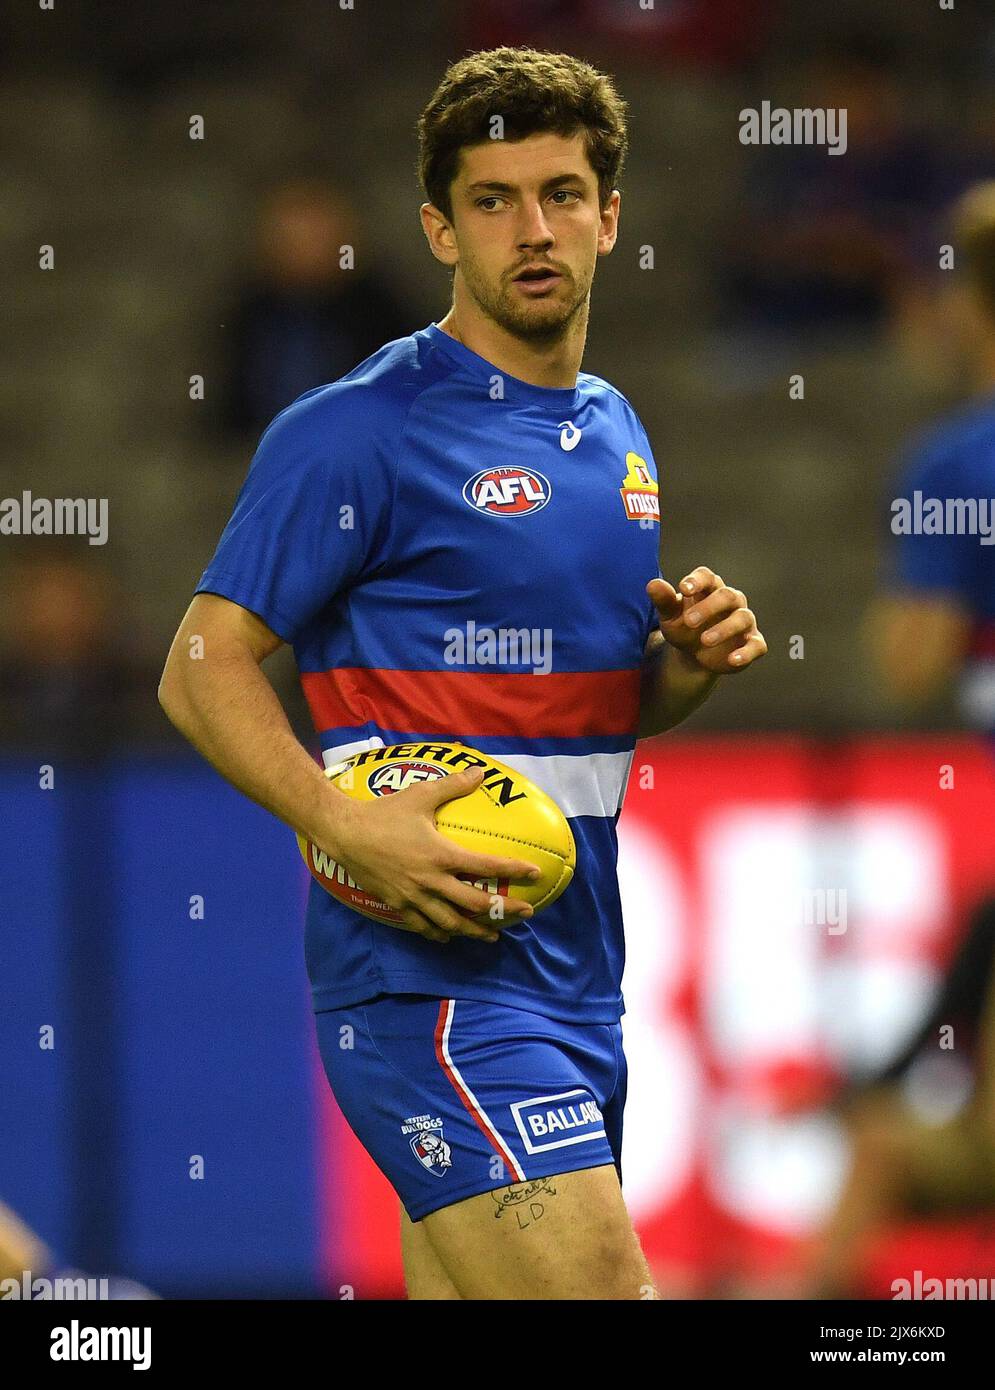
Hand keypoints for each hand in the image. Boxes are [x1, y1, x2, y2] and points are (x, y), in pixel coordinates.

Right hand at [314, 766, 542, 944]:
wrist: (344, 833)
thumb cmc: (384, 813)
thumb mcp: (420, 795)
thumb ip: (453, 786)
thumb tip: (480, 773)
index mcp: (441, 855)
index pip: (486, 866)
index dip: (513, 870)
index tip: (534, 874)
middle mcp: (431, 881)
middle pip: (475, 904)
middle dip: (504, 910)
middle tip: (526, 913)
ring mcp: (414, 897)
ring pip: (451, 923)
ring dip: (475, 931)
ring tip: (493, 935)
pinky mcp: (397, 904)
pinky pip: (423, 926)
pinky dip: (439, 933)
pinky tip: (449, 936)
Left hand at [646, 567, 766, 673]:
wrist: (694, 654)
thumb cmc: (684, 626)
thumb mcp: (670, 615)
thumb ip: (664, 600)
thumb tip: (652, 585)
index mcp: (709, 589)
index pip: (708, 577)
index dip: (698, 580)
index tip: (684, 588)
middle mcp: (731, 601)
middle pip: (727, 595)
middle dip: (709, 607)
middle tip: (689, 621)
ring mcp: (744, 622)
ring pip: (743, 618)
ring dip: (725, 629)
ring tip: (704, 641)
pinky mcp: (752, 643)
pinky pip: (756, 645)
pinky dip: (747, 652)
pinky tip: (733, 659)